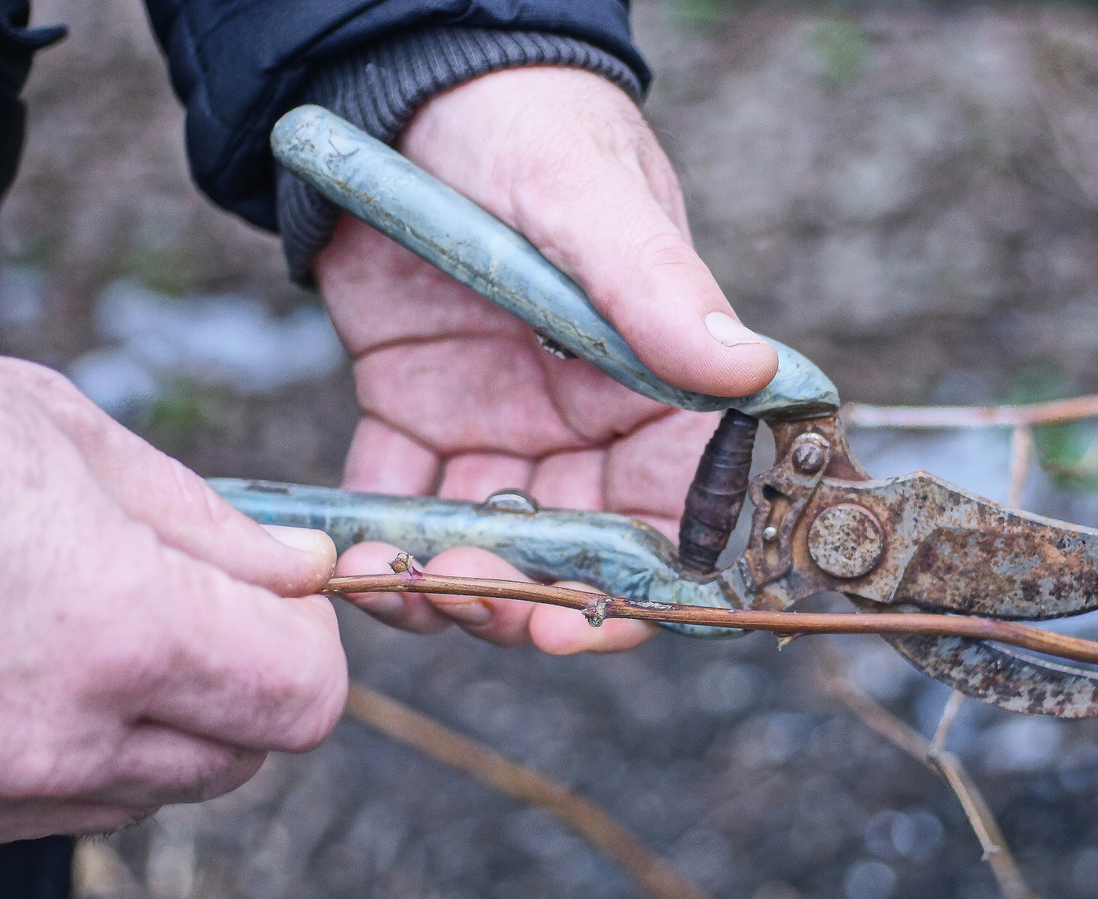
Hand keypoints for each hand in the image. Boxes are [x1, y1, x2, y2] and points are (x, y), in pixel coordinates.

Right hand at [0, 343, 345, 847]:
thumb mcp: (73, 439)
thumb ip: (212, 527)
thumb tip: (303, 572)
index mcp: (121, 629)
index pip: (305, 698)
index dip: (309, 641)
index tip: (279, 592)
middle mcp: (61, 738)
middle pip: (243, 756)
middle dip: (247, 683)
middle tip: (195, 600)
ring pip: (154, 787)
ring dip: (164, 720)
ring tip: (88, 620)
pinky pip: (59, 804)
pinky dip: (79, 749)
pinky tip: (22, 663)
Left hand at [314, 67, 775, 652]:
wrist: (406, 77)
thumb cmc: (524, 122)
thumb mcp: (589, 200)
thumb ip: (658, 290)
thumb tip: (749, 374)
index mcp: (656, 386)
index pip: (677, 510)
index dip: (646, 586)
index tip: (585, 622)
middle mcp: (587, 423)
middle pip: (577, 553)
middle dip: (528, 600)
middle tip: (469, 602)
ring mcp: (501, 423)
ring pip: (488, 542)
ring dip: (447, 581)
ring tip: (392, 577)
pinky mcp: (416, 409)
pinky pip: (401, 495)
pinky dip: (375, 534)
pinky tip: (347, 548)